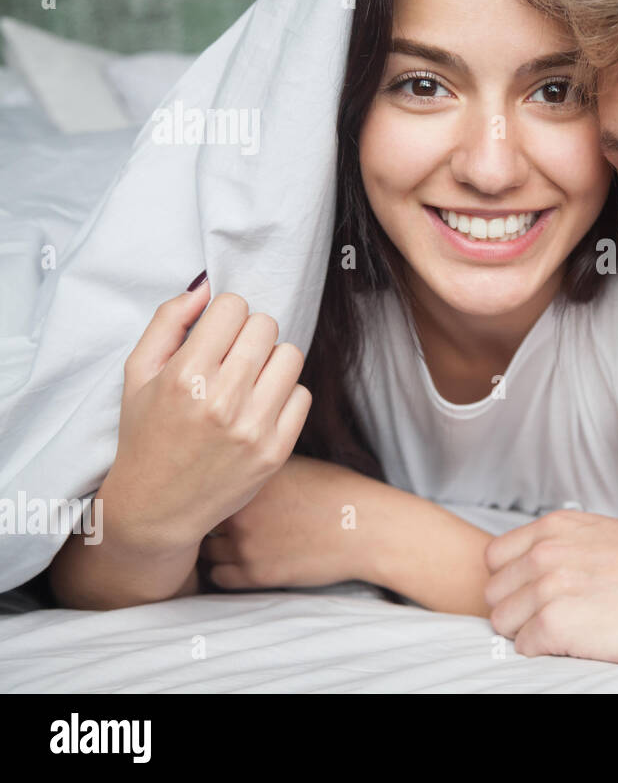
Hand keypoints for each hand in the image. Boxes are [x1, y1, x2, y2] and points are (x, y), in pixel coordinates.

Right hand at [101, 280, 311, 551]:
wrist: (157, 507)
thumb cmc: (146, 432)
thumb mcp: (138, 373)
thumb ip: (169, 320)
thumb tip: (207, 285)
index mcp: (185, 376)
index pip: (233, 307)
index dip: (225, 316)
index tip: (216, 336)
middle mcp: (222, 400)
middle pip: (266, 326)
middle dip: (249, 335)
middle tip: (232, 358)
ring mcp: (253, 428)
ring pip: (291, 354)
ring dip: (271, 361)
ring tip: (248, 380)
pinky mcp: (276, 450)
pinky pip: (303, 394)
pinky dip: (284, 396)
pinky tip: (259, 408)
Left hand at [199, 455, 382, 589]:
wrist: (365, 527)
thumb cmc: (336, 491)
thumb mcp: (292, 463)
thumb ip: (254, 466)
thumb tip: (226, 467)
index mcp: (248, 477)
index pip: (202, 483)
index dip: (206, 489)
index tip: (213, 494)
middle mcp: (240, 510)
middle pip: (198, 516)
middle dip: (206, 518)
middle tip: (217, 518)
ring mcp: (245, 545)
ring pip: (204, 549)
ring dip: (213, 545)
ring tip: (231, 540)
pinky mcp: (256, 574)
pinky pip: (217, 576)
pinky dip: (223, 569)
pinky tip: (239, 559)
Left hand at [484, 510, 617, 662]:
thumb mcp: (603, 535)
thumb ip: (563, 545)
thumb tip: (531, 568)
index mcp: (555, 527)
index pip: (495, 557)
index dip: (513, 581)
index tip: (537, 593)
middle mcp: (545, 552)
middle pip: (494, 593)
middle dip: (517, 609)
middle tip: (554, 618)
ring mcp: (549, 587)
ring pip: (502, 623)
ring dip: (528, 633)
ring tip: (567, 631)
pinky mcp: (556, 625)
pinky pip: (524, 647)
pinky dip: (544, 652)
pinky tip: (577, 643)